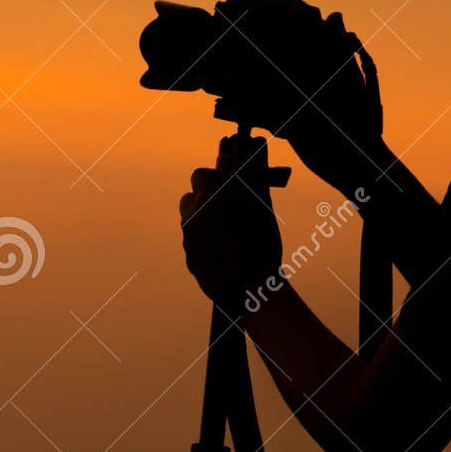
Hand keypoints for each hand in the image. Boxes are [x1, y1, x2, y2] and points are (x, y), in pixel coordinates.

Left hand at [178, 155, 282, 305]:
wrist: (251, 289)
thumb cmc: (261, 245)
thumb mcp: (261, 211)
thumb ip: (250, 184)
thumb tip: (247, 162)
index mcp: (209, 200)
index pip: (202, 175)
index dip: (216, 176)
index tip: (226, 180)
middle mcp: (193, 217)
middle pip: (191, 196)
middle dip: (206, 196)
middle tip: (227, 202)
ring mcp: (189, 240)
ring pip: (191, 219)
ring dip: (205, 217)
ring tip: (228, 227)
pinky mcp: (190, 259)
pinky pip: (195, 241)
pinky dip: (207, 240)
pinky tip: (225, 249)